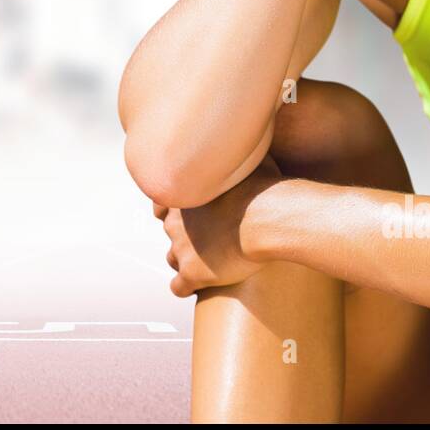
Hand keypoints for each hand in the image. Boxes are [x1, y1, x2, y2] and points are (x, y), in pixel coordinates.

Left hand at [153, 155, 283, 296]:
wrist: (268, 217)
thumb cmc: (263, 187)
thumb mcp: (249, 159)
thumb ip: (238, 155)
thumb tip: (248, 142)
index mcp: (184, 194)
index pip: (161, 205)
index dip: (178, 212)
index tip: (197, 217)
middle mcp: (176, 221)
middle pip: (171, 233)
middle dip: (188, 237)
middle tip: (213, 239)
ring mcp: (182, 248)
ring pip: (173, 259)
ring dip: (188, 262)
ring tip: (210, 264)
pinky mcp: (193, 273)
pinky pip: (178, 287)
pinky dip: (189, 287)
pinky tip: (204, 286)